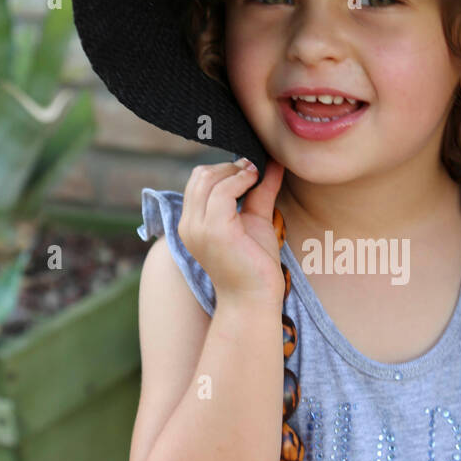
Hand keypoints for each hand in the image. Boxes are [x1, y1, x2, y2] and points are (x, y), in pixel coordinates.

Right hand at [177, 156, 286, 307]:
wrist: (255, 299)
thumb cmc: (255, 264)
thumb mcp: (255, 219)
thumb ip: (259, 191)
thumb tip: (273, 162)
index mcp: (192, 223)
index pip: (197, 181)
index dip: (223, 169)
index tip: (249, 166)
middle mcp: (188, 225)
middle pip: (200, 176)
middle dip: (228, 166)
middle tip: (254, 167)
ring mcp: (198, 228)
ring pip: (209, 179)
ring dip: (235, 170)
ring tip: (256, 172)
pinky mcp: (214, 230)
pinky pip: (223, 191)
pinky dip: (240, 179)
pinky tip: (255, 179)